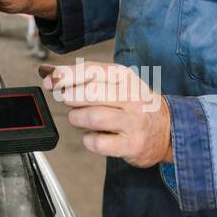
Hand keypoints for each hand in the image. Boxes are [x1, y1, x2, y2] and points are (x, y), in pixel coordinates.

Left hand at [39, 60, 172, 168]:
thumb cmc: (133, 103)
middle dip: (69, 98)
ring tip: (80, 118)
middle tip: (68, 101)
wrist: (168, 129)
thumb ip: (83, 77)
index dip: (65, 76)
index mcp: (125, 77)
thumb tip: (48, 73)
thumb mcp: (115, 82)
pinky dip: (88, 139)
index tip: (50, 82)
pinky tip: (94, 135)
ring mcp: (132, 122)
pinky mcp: (131, 145)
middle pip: (89, 94)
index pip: (90, 71)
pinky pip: (97, 142)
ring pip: (91, 118)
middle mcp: (131, 98)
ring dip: (77, 118)